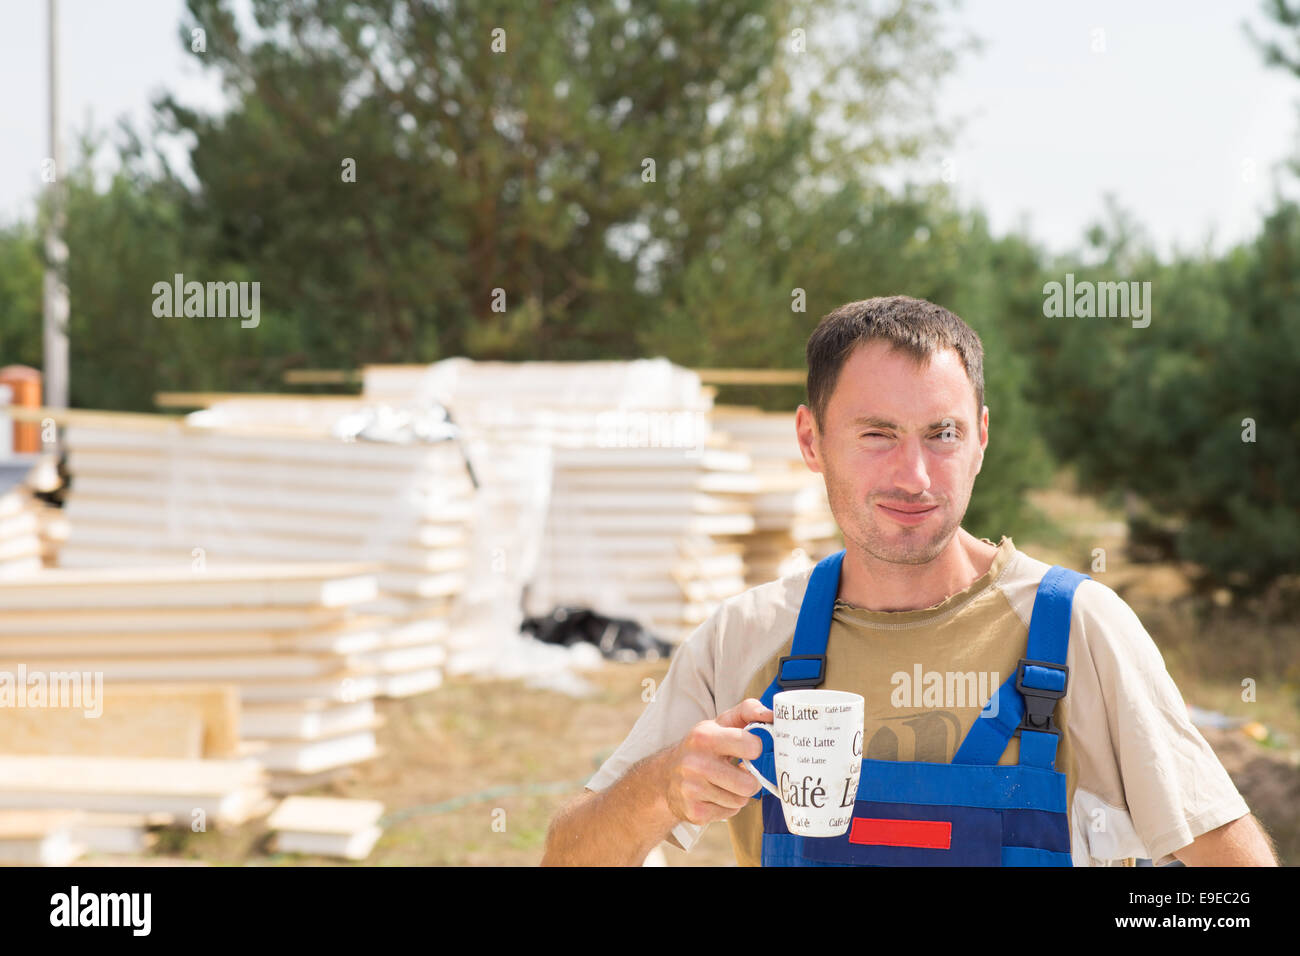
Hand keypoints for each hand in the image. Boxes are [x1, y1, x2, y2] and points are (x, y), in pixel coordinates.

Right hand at [663, 698, 772, 825]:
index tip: (747, 749)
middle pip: (749, 784)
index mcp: (704, 737)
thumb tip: (771, 714)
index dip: (755, 749)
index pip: (751, 746)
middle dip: (749, 779)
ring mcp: (693, 790)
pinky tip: (714, 795)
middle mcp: (696, 763)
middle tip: (738, 771)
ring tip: (723, 783)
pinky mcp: (695, 812)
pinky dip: (727, 806)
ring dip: (737, 793)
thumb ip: (747, 711)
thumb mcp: (720, 723)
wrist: (665, 777)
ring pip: (741, 800)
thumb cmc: (701, 747)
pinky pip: (730, 813)